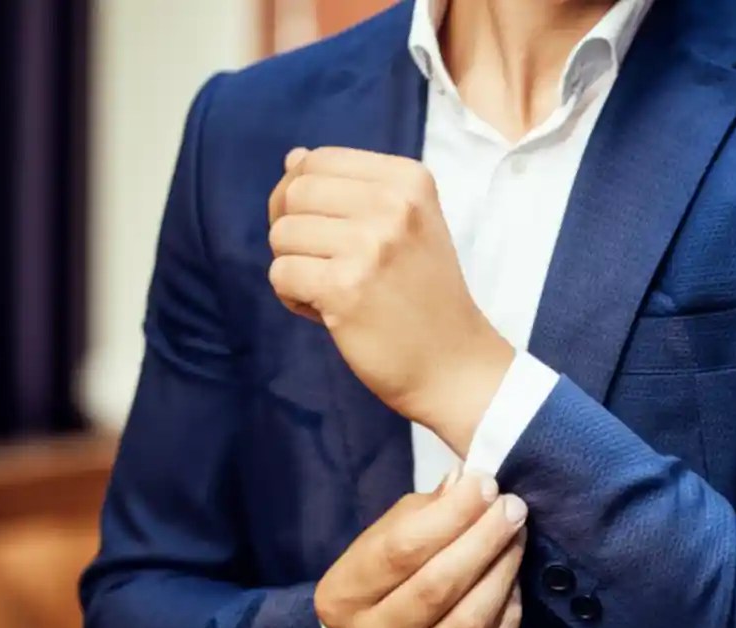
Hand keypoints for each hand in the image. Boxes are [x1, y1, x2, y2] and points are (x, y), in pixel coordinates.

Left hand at [267, 147, 514, 453]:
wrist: (454, 363)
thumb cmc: (424, 294)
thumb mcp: (407, 224)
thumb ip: (353, 187)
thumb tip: (293, 157)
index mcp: (410, 180)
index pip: (318, 160)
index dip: (302, 194)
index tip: (325, 229)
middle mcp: (393, 204)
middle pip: (294, 193)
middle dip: (291, 228)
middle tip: (320, 261)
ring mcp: (370, 245)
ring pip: (282, 234)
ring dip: (293, 264)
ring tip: (330, 288)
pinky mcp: (344, 287)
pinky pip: (281, 273)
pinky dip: (292, 296)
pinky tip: (326, 310)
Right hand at [315, 469, 527, 627]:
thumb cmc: (384, 577)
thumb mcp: (386, 536)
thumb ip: (424, 511)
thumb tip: (464, 482)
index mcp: (343, 594)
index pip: (401, 550)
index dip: (450, 515)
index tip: (485, 484)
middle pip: (436, 587)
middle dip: (483, 540)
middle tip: (512, 508)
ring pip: (467, 624)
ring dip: (501, 573)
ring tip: (518, 538)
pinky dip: (509, 618)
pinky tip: (514, 584)